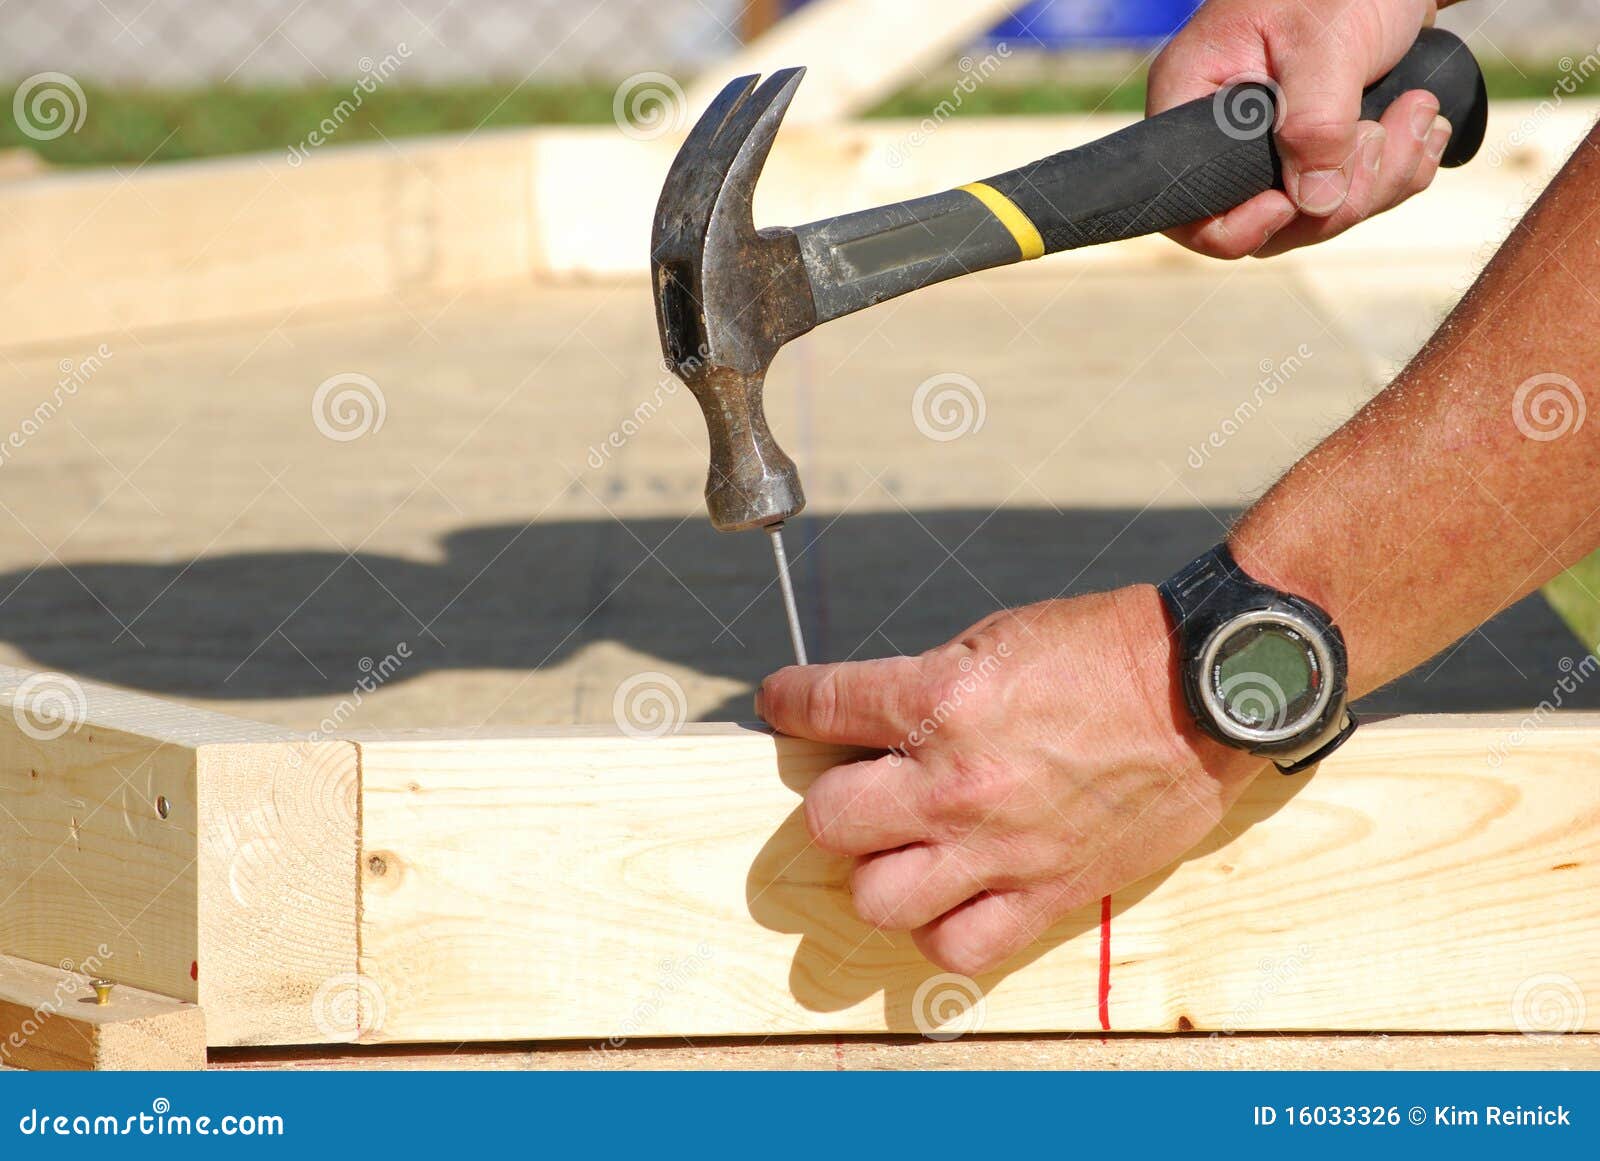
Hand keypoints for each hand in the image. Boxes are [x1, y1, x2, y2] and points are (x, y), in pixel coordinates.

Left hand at [755, 586, 1263, 975]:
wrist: (1208, 691)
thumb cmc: (1104, 651)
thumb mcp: (996, 639)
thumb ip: (924, 687)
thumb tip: (869, 719)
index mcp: (940, 699)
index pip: (817, 706)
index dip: (787, 701)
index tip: (783, 703)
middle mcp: (957, 782)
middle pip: (827, 822)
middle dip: (834, 802)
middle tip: (863, 790)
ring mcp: (1000, 847)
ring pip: (875, 898)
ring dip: (877, 871)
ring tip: (904, 848)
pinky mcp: (1048, 893)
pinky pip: (957, 947)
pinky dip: (940, 927)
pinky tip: (949, 895)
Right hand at [1147, 0, 1457, 257]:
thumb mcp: (1326, 43)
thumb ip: (1315, 124)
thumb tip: (1314, 203)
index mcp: (1193, 101)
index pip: (1189, 205)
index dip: (1240, 224)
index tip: (1294, 196)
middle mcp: (1224, 137)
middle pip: (1267, 223)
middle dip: (1340, 195)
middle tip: (1383, 132)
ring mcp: (1275, 150)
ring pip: (1318, 214)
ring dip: (1382, 176)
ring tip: (1416, 109)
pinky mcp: (1320, 153)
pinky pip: (1353, 197)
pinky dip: (1399, 170)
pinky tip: (1420, 122)